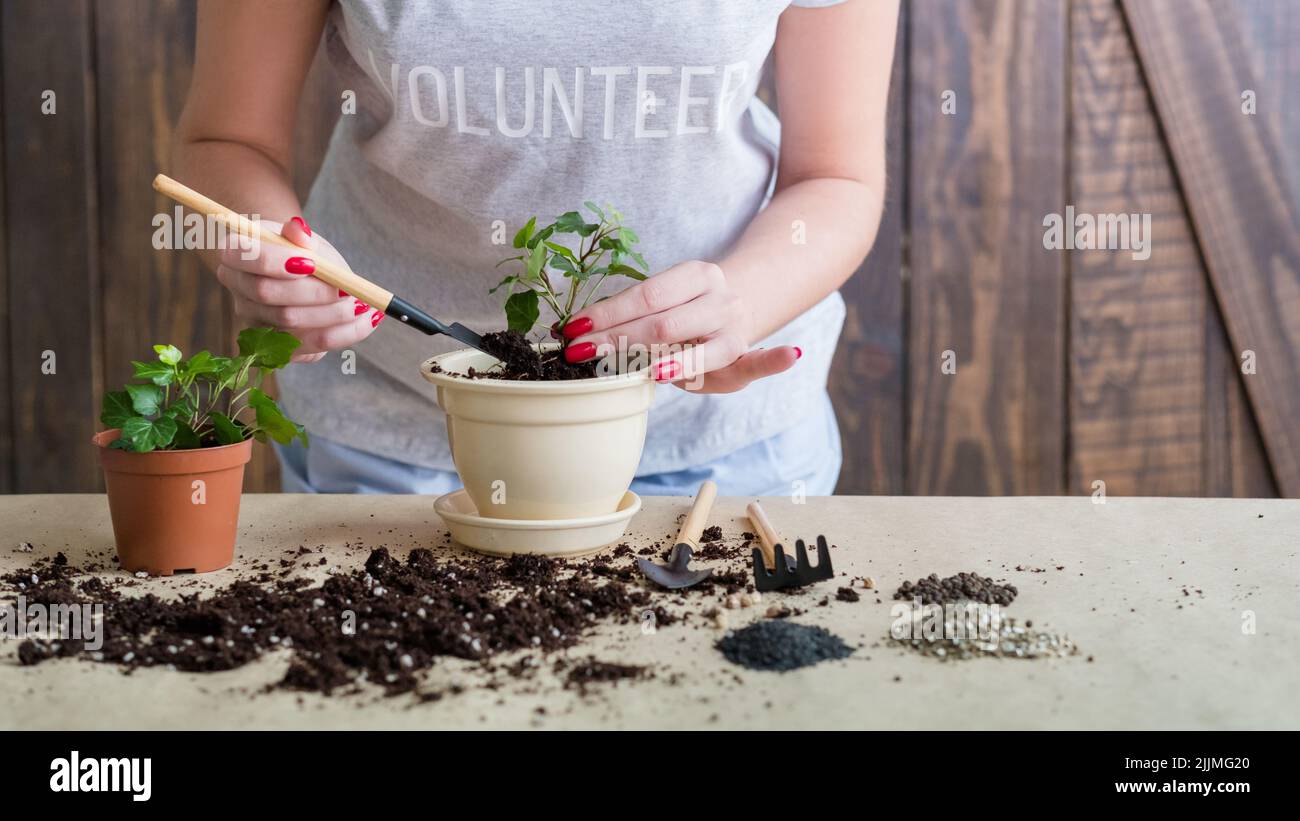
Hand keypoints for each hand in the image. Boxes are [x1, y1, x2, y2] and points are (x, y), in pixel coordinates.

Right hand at [215, 216, 383, 362]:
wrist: (302, 276)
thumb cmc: (300, 252)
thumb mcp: (303, 237)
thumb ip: (300, 234)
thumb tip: (299, 230)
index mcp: (234, 254)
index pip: (245, 257)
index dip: (277, 262)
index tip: (312, 263)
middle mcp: (238, 291)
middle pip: (267, 294)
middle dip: (313, 293)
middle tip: (348, 290)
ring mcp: (253, 321)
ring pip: (290, 322)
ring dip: (333, 315)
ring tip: (363, 304)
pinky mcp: (276, 348)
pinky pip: (309, 347)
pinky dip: (344, 334)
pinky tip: (367, 321)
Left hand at [560, 261, 799, 392]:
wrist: (747, 299)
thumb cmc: (690, 310)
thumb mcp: (670, 299)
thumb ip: (638, 315)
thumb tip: (577, 333)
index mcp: (693, 275)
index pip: (645, 296)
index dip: (608, 314)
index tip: (572, 331)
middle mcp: (717, 297)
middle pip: (663, 323)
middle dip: (618, 341)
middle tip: (580, 355)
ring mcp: (735, 326)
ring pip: (699, 348)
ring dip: (666, 362)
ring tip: (634, 370)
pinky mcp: (747, 356)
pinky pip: (764, 360)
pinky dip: (775, 360)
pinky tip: (787, 356)